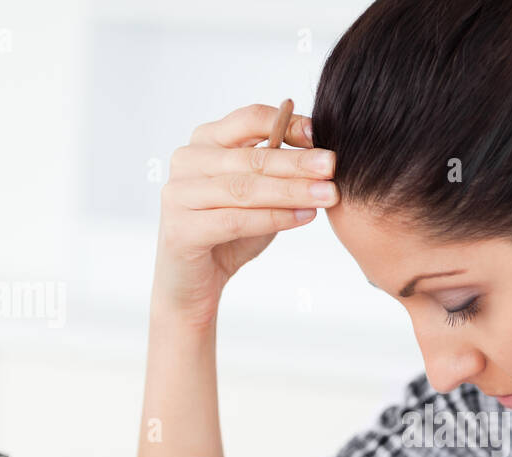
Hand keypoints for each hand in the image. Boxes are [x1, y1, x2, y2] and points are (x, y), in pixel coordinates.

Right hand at [151, 102, 338, 325]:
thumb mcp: (259, 194)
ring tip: (327, 194)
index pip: (249, 120)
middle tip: (332, 166)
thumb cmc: (228, 232)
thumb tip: (323, 156)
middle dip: (297, 162)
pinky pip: (235, 220)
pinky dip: (273, 218)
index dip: (287, 124)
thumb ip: (279, 172)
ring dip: (291, 190)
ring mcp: (179, 194)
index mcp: (206, 140)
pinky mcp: (180, 229)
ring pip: (245, 188)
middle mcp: (188, 160)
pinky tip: (303, 217)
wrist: (195, 281)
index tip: (320, 135)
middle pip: (251, 156)